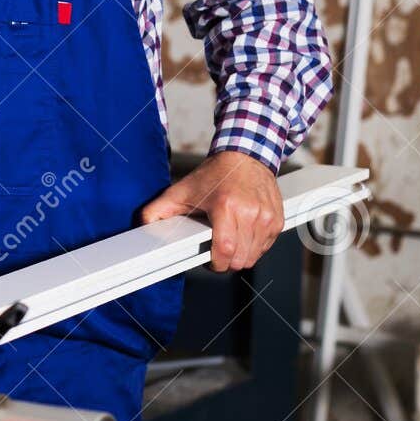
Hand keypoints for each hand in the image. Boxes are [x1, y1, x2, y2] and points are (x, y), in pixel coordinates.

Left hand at [140, 150, 283, 272]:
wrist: (246, 156)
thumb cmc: (215, 175)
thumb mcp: (182, 190)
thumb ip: (159, 209)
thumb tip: (142, 225)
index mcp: (226, 206)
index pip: (225, 250)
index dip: (216, 264)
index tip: (211, 262)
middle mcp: (250, 212)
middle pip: (241, 258)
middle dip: (227, 261)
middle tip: (218, 250)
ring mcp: (266, 216)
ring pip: (254, 255)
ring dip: (241, 255)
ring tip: (230, 240)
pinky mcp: (277, 218)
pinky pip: (266, 246)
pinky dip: (255, 246)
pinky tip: (244, 234)